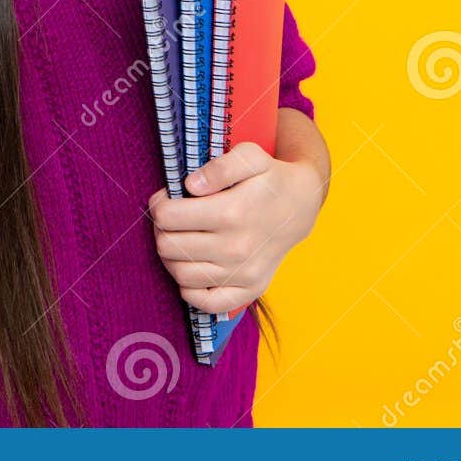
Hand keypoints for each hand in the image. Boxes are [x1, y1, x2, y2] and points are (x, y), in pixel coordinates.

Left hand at [147, 142, 325, 314]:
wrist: (302, 206)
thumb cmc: (270, 178)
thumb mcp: (251, 157)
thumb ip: (219, 167)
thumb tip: (191, 186)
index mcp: (232, 213)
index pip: (168, 217)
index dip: (159, 205)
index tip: (165, 199)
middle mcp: (236, 248)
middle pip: (168, 247)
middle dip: (161, 229)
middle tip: (172, 219)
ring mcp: (243, 274)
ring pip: (180, 274)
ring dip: (172, 257)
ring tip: (182, 239)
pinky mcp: (250, 290)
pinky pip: (205, 303)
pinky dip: (190, 288)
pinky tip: (194, 267)